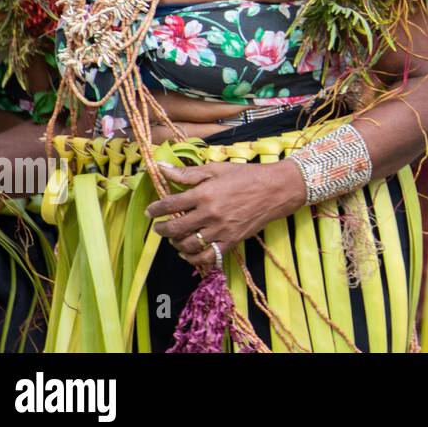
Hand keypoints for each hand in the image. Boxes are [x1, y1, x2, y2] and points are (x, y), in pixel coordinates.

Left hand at [146, 160, 303, 270]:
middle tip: (159, 227)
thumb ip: (188, 173)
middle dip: (161, 229)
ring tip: (175, 239)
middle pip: (175, 228)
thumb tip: (160, 167)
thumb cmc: (247, 176)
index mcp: (204, 194)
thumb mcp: (217, 169)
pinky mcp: (231, 241)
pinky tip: (189, 252)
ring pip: (188, 245)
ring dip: (176, 244)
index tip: (151, 211)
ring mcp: (221, 231)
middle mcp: (210, 214)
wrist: (276, 189)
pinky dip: (194, 259)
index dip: (155, 209)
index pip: (170, 205)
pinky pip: (208, 258)